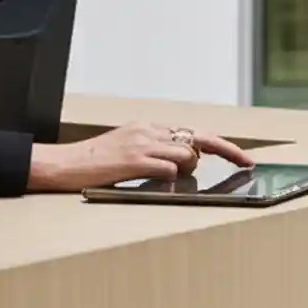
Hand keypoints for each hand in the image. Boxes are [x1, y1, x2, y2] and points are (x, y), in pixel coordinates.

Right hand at [27, 122, 254, 192]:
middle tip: (245, 164)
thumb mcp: (128, 146)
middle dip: (227, 151)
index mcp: (149, 127)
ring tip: (168, 175)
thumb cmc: (94, 161)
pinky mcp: (133, 160)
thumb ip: (157, 150)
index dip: (223, 145)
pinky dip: (170, 177)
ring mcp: (142, 144)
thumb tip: (185, 161)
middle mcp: (149, 131)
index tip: (243, 157)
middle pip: (199, 140)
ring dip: (188, 169)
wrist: (62, 164)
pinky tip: (156, 180)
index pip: (194, 133)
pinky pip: (168, 169)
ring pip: (187, 154)